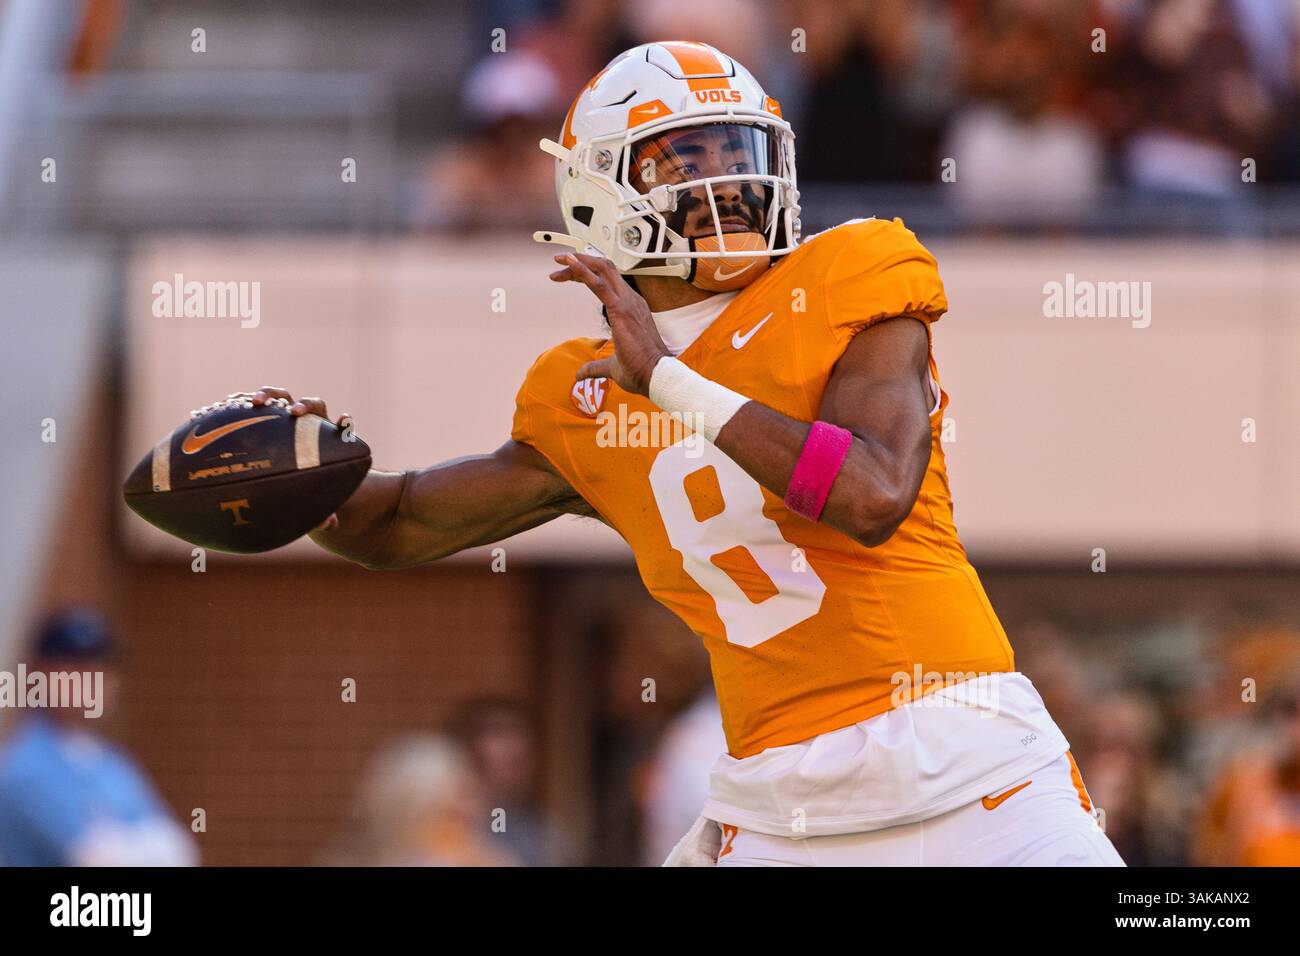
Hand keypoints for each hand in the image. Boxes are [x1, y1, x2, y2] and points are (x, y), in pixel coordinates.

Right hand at [225, 386, 352, 530]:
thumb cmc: (307, 487)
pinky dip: (239, 403)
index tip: (344, 421)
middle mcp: (307, 423)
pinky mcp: (262, 416)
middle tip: (293, 412)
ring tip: (252, 402)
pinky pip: (252, 405)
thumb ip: (326, 511)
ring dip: (268, 395)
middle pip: (310, 405)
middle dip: (303, 405)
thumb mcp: (315, 499)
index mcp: (325, 441)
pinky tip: (221, 407)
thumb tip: (329, 526)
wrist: (290, 476)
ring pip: (279, 398)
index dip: (343, 423)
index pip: (338, 427)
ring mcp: (284, 417)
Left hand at [550, 253, 668, 395]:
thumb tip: (581, 373)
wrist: (656, 375)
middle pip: (604, 269)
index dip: (586, 274)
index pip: (607, 281)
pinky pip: (599, 284)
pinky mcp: (620, 309)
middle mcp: (631, 299)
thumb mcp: (612, 366)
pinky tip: (569, 264)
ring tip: (560, 260)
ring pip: (602, 270)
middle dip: (581, 262)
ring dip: (579, 262)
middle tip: (559, 262)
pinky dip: (583, 271)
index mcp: (631, 307)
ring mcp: (627, 302)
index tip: (566, 276)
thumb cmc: (641, 370)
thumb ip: (595, 367)